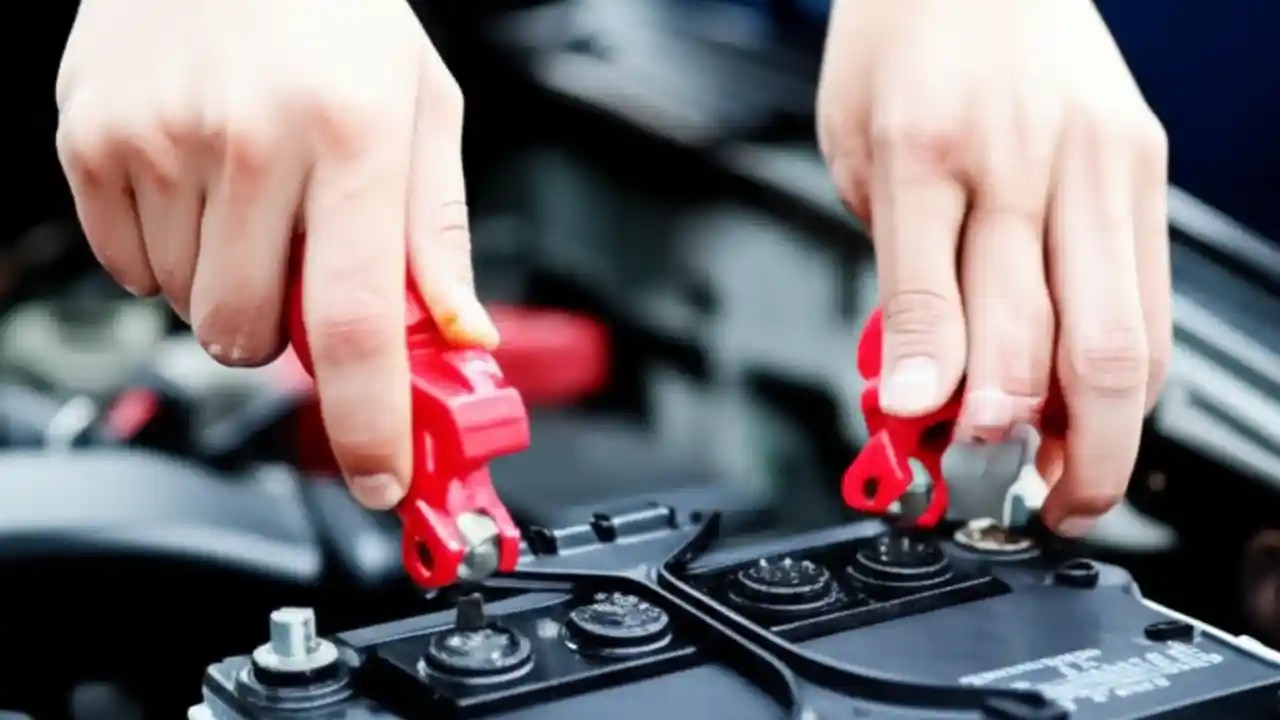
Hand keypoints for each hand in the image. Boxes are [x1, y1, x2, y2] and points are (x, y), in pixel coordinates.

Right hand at [56, 0, 496, 509]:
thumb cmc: (335, 7)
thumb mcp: (423, 104)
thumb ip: (439, 231)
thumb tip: (457, 334)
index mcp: (354, 134)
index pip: (359, 321)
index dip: (370, 422)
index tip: (380, 479)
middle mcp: (251, 141)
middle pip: (251, 334)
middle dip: (283, 330)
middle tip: (300, 263)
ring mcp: (158, 140)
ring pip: (187, 307)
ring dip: (225, 283)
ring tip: (250, 196)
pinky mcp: (90, 140)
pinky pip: (126, 267)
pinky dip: (166, 253)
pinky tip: (197, 185)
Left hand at [817, 0, 1170, 535]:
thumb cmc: (902, 41)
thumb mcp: (852, 146)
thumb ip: (893, 266)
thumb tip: (916, 379)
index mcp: (924, 150)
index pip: (938, 305)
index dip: (939, 404)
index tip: (927, 460)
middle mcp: (1026, 159)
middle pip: (1061, 344)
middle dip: (1039, 451)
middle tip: (1010, 503)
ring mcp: (1100, 161)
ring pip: (1126, 337)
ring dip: (1101, 437)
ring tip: (1065, 487)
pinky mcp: (1143, 164)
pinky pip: (1151, 297)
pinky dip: (1127, 376)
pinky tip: (1094, 413)